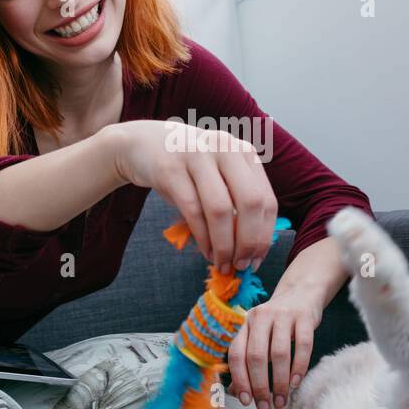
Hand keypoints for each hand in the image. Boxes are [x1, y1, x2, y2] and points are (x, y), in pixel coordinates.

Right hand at [108, 120, 277, 273]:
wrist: (141, 143)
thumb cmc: (186, 168)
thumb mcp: (217, 176)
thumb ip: (236, 203)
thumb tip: (251, 250)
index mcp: (244, 153)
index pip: (267, 199)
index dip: (265, 235)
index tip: (257, 260)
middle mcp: (225, 148)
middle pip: (250, 202)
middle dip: (248, 242)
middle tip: (241, 265)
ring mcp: (198, 155)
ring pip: (221, 209)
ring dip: (224, 244)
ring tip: (222, 263)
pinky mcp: (170, 168)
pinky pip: (192, 210)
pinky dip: (202, 237)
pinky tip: (206, 251)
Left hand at [225, 283, 321, 408]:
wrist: (302, 293)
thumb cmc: (277, 323)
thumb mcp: (259, 337)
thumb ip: (247, 361)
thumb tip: (236, 393)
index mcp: (245, 324)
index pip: (236, 354)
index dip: (240, 380)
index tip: (247, 401)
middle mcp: (260, 317)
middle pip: (256, 356)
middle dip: (260, 386)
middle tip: (266, 406)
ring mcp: (283, 315)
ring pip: (279, 353)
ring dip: (280, 381)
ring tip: (282, 399)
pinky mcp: (304, 316)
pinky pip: (303, 345)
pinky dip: (299, 367)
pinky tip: (296, 382)